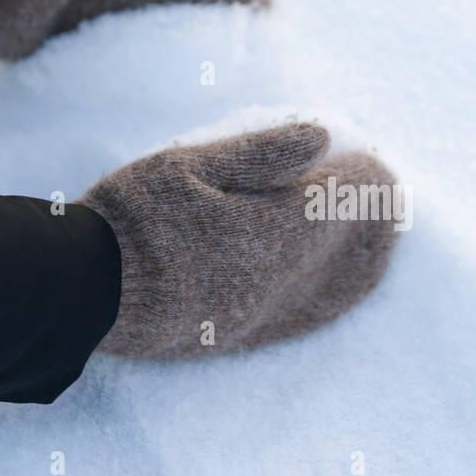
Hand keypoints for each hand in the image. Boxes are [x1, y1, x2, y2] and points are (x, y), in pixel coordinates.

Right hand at [77, 123, 400, 358]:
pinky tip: (349, 291)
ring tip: (388, 240)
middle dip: (372, 220)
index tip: (374, 159)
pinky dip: (337, 300)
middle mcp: (275, 282)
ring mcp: (259, 316)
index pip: (335, 204)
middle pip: (341, 249)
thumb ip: (259, 153)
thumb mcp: (188, 166)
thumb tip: (321, 137)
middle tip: (393, 195)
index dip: (360, 179)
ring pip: (332, 289)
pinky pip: (306, 320)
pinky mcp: (239, 338)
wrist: (82, 295)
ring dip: (364, 262)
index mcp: (267, 233)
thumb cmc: (130, 218)